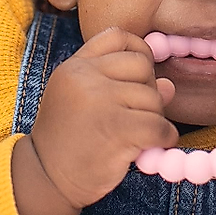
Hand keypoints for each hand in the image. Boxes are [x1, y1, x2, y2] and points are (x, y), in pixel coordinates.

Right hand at [15, 28, 176, 214]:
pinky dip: (164, 137)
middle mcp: (85, 77)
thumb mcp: (84, 101)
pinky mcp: (116, 128)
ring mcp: (100, 100)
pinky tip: (151, 146)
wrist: (47, 177)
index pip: (118, 36)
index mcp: (75, 66)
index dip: (139, 50)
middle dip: (148, 89)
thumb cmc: (68, 139)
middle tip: (138, 113)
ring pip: (153, 97)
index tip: (141, 74)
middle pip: (142, 64)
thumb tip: (168, 85)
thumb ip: (120, 85)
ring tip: (138, 135)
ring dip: (155, 118)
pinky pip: (159, 125)